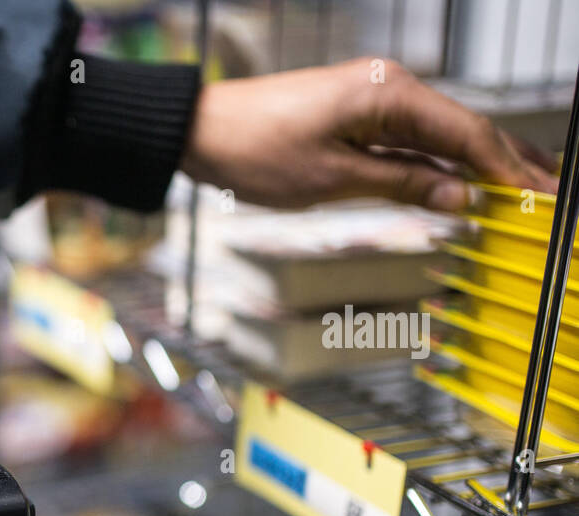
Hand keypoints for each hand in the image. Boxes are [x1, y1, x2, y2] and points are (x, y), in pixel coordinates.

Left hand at [181, 57, 558, 210]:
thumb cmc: (256, 150)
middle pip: (465, 130)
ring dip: (480, 164)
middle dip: (507, 164)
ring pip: (442, 135)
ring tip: (521, 190)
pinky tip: (463, 183)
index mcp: (392, 94)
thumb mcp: (333, 178)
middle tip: (546, 196)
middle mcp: (391, 88)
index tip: (538, 197)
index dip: (508, 168)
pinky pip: (412, 140)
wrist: (202, 132)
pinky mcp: (356, 115)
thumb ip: (401, 184)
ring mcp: (374, 100)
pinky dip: (440, 163)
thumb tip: (458, 196)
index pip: (468, 134)